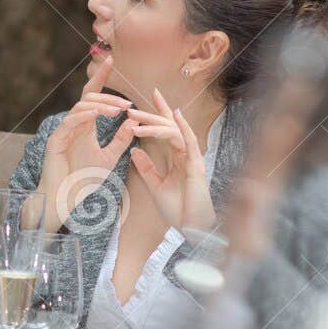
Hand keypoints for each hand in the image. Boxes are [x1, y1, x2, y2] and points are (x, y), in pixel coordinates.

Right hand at [38, 55, 136, 230]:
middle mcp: (72, 125)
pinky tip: (99, 116)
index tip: (111, 59)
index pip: (93, 96)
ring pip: (80, 108)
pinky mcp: (55, 141)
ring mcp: (62, 132)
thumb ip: (121, 139)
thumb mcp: (110, 158)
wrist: (65, 200)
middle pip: (88, 98)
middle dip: (107, 97)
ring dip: (101, 107)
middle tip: (126, 104)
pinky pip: (70, 122)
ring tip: (119, 111)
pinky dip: (85, 117)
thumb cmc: (83, 180)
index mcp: (84, 126)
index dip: (101, 77)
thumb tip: (133, 119)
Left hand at [126, 88, 216, 232]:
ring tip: (135, 116)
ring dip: (155, 122)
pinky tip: (174, 115)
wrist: (188, 228)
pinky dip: (182, 127)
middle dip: (151, 114)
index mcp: (177, 158)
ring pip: (174, 132)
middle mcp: (186, 155)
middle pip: (169, 128)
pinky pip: (190, 141)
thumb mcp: (155, 185)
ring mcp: (193, 158)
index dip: (158, 115)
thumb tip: (134, 150)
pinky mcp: (197, 165)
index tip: (145, 101)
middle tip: (130, 108)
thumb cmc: (176, 209)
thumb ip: (146, 167)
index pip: (166, 131)